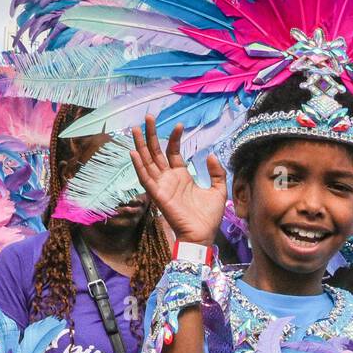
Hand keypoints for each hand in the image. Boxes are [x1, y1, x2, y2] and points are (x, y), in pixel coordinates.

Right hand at [129, 115, 226, 245]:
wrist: (203, 235)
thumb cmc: (209, 217)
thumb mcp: (218, 190)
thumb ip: (216, 172)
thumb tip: (210, 155)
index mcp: (181, 176)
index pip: (172, 152)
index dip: (173, 138)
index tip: (178, 125)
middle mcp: (168, 179)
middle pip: (156, 152)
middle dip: (151, 135)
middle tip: (148, 117)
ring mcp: (162, 186)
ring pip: (147, 162)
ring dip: (140, 145)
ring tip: (136, 128)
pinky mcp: (158, 195)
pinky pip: (145, 179)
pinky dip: (139, 166)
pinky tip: (133, 152)